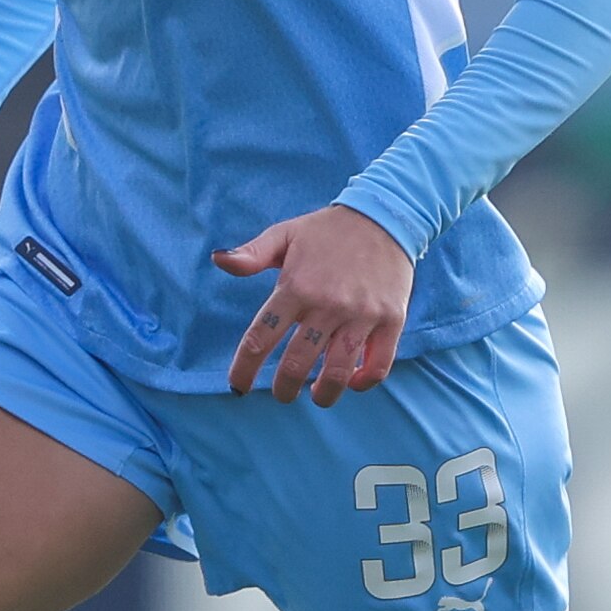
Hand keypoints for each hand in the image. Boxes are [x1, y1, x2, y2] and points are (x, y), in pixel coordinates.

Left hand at [215, 204, 414, 405]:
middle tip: (282, 393)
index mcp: (296, 286)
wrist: (385, 216)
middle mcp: (327, 304)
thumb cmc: (327, 230)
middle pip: (297, 364)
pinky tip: (352, 380)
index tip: (238, 387)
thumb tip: (218, 260)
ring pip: (337, 373)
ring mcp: (361, 314)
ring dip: (322, 394)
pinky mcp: (391, 320)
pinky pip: (378, 365)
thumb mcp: (285, 234)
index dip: (244, 370)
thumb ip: (252, 253)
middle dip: (283, 389)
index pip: (260, 338)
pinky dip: (364, 382)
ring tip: (315, 394)